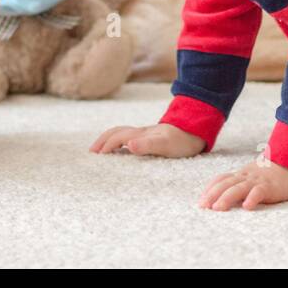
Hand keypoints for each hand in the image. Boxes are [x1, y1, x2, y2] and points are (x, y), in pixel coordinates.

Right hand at [89, 123, 205, 157]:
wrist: (195, 131)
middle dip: (102, 140)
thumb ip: (147, 145)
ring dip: (108, 139)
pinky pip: (128, 136)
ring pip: (121, 133)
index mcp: (140, 134)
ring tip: (100, 150)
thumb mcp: (165, 145)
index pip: (117, 137)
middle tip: (91, 152)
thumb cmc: (181, 141)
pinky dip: (118, 141)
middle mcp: (140, 132)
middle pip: (116, 132)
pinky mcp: (149, 137)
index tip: (96, 157)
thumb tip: (129, 145)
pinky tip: (120, 149)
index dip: (106, 145)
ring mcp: (144, 133)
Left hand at [199, 157, 287, 210]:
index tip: (200, 200)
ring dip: (226, 198)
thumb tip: (225, 196)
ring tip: (217, 209)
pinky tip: (247, 206)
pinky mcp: (270, 186)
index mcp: (241, 174)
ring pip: (238, 188)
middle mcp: (246, 176)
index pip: (221, 179)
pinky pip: (259, 191)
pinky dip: (252, 198)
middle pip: (225, 184)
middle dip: (212, 195)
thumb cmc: (272, 173)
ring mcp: (257, 180)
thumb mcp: (252, 175)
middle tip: (202, 207)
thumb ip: (240, 183)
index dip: (209, 189)